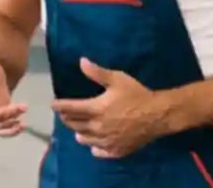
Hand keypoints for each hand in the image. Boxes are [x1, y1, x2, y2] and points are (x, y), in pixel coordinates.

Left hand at [50, 57, 168, 158]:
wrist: (159, 114)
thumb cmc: (137, 94)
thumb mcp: (117, 79)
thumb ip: (97, 72)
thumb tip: (81, 61)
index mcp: (96, 109)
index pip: (70, 109)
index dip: (59, 106)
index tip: (53, 104)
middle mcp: (98, 127)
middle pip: (75, 124)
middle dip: (67, 119)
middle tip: (64, 115)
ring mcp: (107, 140)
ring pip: (85, 139)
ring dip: (78, 133)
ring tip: (76, 129)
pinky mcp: (118, 149)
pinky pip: (101, 152)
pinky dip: (94, 148)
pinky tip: (93, 146)